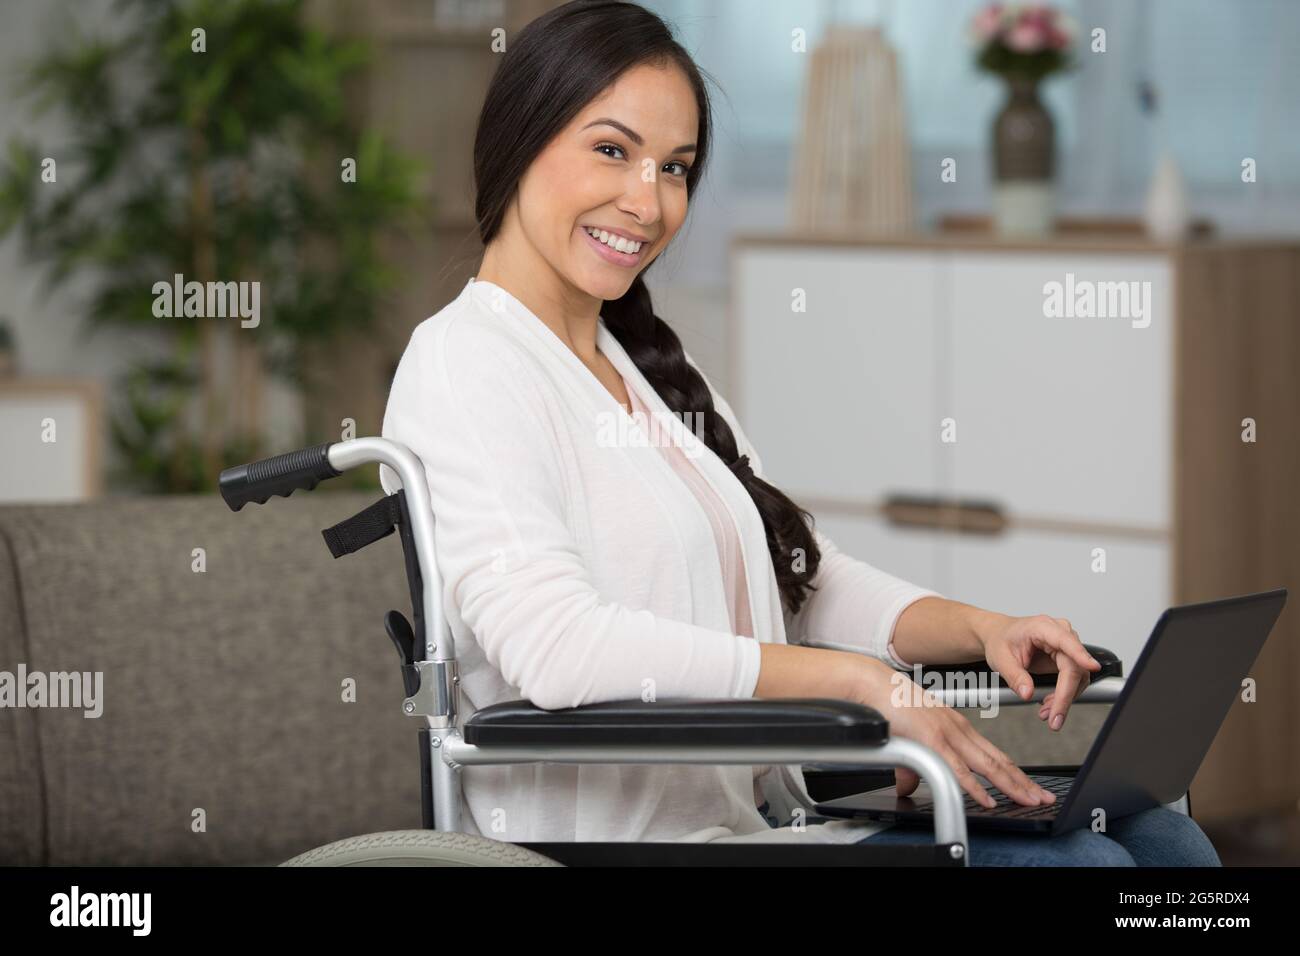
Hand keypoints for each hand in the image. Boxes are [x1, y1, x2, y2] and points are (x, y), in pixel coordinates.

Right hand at [855, 659, 1054, 809]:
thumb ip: (913, 763)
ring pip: (988, 766)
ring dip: (1012, 786)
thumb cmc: (890, 704)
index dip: (1015, 773)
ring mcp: (948, 734)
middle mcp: (959, 730)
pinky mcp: (933, 740)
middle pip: (1000, 761)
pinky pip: (959, 769)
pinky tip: (988, 799)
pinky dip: (976, 788)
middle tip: (1043, 797)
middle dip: (1024, 782)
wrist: (875, 684)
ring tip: (1028, 800)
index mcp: (957, 727)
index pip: (994, 754)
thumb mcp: (910, 735)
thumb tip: (908, 786)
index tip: (1030, 787)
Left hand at [976, 613, 1101, 730]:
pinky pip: (1073, 678)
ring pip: (1078, 675)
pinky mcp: (1067, 657)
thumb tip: (1027, 693)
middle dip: (1065, 695)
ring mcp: (1066, 645)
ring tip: (1047, 712)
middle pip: (1074, 665)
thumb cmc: (1001, 641)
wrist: (999, 636)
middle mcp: (1060, 633)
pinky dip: (1063, 694)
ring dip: (1065, 698)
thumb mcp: (1000, 659)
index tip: (1093, 667)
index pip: (1066, 642)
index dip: (1081, 656)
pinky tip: (1050, 703)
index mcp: (1043, 627)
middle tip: (1053, 718)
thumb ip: (1015, 676)